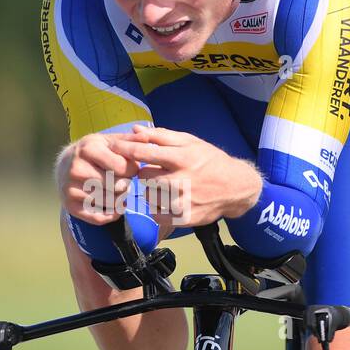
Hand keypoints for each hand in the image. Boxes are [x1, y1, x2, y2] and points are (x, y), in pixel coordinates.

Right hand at [55, 133, 141, 223]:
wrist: (63, 165)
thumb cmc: (92, 152)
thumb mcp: (108, 141)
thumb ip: (129, 140)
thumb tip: (146, 136)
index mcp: (88, 149)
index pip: (122, 167)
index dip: (132, 169)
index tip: (130, 168)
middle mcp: (77, 169)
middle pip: (118, 186)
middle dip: (127, 185)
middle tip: (124, 181)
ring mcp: (72, 189)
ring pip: (111, 202)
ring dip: (120, 199)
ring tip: (117, 191)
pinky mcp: (70, 206)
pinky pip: (99, 218)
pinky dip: (112, 214)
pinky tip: (115, 207)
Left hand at [108, 124, 262, 227]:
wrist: (235, 187)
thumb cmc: (210, 160)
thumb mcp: (190, 142)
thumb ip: (161, 136)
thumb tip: (134, 130)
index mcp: (183, 157)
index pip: (146, 153)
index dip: (126, 150)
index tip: (113, 148)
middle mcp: (183, 180)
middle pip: (144, 177)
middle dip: (144, 173)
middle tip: (155, 172)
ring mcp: (184, 201)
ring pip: (149, 196)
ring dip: (150, 190)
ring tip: (164, 187)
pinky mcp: (185, 218)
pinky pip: (157, 214)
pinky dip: (157, 208)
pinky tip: (168, 201)